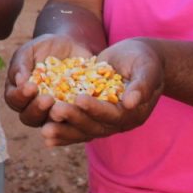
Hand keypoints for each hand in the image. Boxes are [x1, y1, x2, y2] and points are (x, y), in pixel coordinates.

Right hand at [3, 33, 94, 129]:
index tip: (31, 87)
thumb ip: (21, 63)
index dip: (21, 96)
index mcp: (18, 91)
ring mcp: (52, 112)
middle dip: (36, 109)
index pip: (13, 99)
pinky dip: (73, 119)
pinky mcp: (70, 113)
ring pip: (48, 124)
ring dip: (52, 118)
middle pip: (28, 117)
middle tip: (48, 99)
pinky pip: (71, 122)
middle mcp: (32, 106)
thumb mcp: (30, 50)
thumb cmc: (45, 47)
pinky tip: (79, 109)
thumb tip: (19, 81)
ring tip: (61, 106)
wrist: (70, 46)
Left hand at [37, 37, 163, 146]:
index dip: (96, 108)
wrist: (138, 59)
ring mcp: (104, 121)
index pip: (113, 115)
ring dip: (64, 131)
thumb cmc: (145, 60)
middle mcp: (119, 123)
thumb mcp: (147, 68)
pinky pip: (76, 127)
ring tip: (44, 131)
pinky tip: (44, 133)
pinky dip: (62, 131)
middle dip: (74, 119)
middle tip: (55, 111)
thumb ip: (142, 85)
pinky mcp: (92, 116)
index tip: (78, 99)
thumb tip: (131, 102)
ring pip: (83, 131)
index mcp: (134, 113)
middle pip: (95, 127)